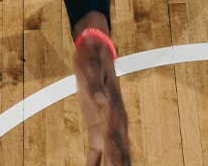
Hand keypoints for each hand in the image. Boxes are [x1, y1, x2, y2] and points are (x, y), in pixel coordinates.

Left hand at [73, 34, 130, 164]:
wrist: (93, 53)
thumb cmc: (91, 60)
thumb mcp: (90, 70)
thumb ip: (95, 87)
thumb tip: (101, 101)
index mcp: (114, 109)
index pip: (116, 137)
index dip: (116, 154)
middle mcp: (114, 121)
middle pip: (117, 150)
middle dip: (117, 165)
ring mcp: (106, 127)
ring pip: (110, 154)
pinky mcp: (95, 128)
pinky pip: (95, 152)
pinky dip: (93, 164)